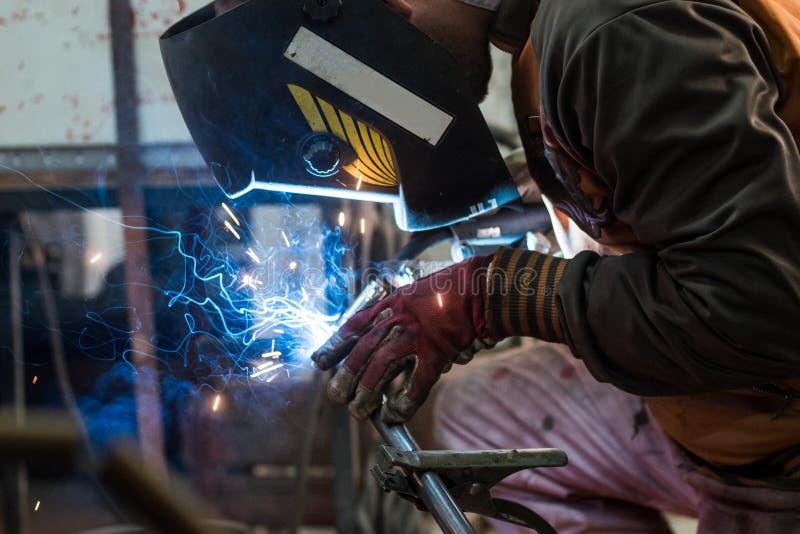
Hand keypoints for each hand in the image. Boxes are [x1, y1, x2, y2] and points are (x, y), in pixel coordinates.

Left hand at [311, 256, 493, 422]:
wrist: (482, 287)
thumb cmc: (453, 288)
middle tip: (335, 396)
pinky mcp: (436, 353)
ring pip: (381, 368)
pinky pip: (416, 384)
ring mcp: (416, 336)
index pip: (354, 326)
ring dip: (367, 392)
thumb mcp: (415, 292)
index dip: (335, 345)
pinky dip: (404, 402)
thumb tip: (386, 336)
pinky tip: (394, 414)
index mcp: (390, 304)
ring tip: (358, 411)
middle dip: (346, 376)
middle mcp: (397, 319)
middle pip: (362, 351)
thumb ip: (398, 312)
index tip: (320, 360)